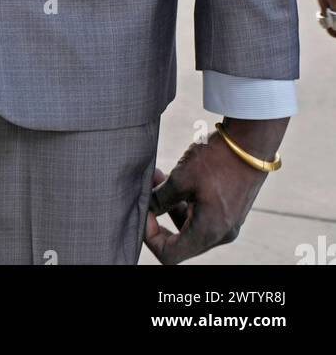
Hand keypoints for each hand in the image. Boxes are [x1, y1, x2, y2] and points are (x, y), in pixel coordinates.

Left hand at [144, 118, 286, 264]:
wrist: (252, 141)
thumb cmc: (217, 160)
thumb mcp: (181, 178)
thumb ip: (160, 198)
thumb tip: (145, 207)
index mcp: (209, 232)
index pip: (170, 255)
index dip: (150, 237)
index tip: (144, 210)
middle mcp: (221, 234)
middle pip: (180, 242)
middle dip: (159, 218)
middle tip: (148, 191)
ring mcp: (228, 223)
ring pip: (190, 226)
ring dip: (171, 205)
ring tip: (159, 177)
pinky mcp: (231, 210)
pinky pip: (203, 215)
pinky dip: (186, 201)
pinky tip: (175, 177)